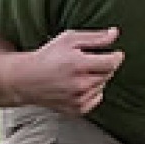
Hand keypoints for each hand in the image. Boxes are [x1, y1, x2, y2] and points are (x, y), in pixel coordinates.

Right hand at [6, 27, 123, 115]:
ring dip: (97, 78)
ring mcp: (78, 99)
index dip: (117, 56)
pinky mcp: (76, 110)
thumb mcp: (70, 39)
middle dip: (103, 66)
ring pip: (102, 86)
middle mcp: (80, 84)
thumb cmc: (48, 56)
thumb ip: (95, 37)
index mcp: (79, 64)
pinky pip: (96, 99)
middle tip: (88, 61)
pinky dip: (92, 91)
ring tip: (80, 72)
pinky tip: (79, 85)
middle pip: (108, 74)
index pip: (112, 62)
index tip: (115, 53)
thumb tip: (115, 33)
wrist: (28, 79)